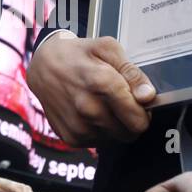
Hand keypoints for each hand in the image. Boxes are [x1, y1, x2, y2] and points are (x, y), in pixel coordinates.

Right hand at [26, 33, 156, 145]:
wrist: (42, 67)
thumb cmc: (77, 55)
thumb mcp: (108, 49)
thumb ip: (132, 73)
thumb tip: (148, 96)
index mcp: (101, 83)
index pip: (139, 118)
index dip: (145, 110)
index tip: (140, 101)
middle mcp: (88, 109)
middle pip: (131, 132)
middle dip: (133, 119)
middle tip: (122, 101)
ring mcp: (78, 126)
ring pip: (117, 139)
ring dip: (117, 125)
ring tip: (104, 104)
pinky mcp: (71, 138)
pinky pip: (100, 143)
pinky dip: (101, 131)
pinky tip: (92, 112)